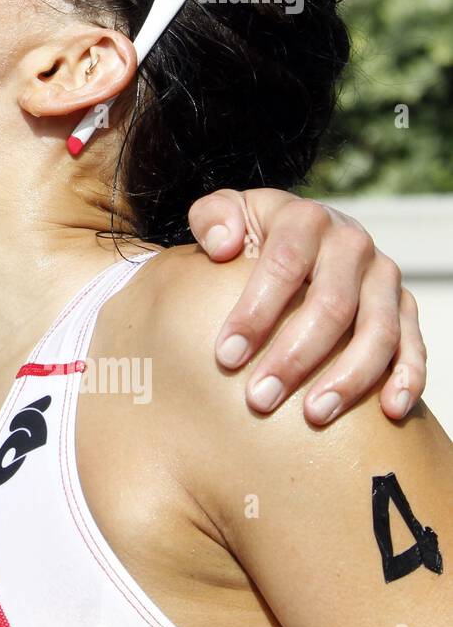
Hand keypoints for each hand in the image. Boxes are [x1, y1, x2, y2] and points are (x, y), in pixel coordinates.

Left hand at [188, 188, 424, 424]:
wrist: (301, 230)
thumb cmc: (252, 232)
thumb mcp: (225, 211)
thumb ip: (213, 217)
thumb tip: (224, 246)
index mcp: (305, 219)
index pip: (282, 265)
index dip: (255, 312)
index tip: (226, 356)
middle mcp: (352, 244)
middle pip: (331, 305)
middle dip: (294, 357)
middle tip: (260, 399)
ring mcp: (383, 276)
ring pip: (377, 331)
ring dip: (348, 378)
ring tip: (314, 415)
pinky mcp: (404, 304)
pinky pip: (413, 343)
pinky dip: (408, 377)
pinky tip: (390, 410)